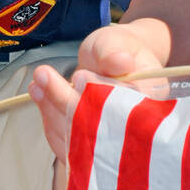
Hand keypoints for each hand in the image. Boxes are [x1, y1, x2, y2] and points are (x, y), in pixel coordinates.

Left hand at [28, 24, 166, 163]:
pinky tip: (41, 100)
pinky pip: (69, 147)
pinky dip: (51, 123)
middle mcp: (136, 129)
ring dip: (53, 112)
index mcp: (152, 100)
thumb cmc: (118, 49)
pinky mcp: (92, 149)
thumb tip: (120, 61)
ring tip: (37, 85)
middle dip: (66, 102)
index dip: (101, 96)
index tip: (80, 76)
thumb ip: (115, 50)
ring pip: (80, 140)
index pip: (127, 108)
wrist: (114, 61)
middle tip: (43, 76)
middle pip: (100, 127)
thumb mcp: (117, 40)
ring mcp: (113, 143)